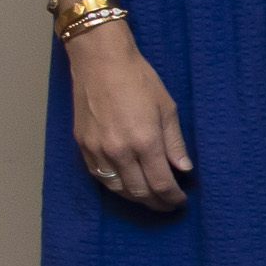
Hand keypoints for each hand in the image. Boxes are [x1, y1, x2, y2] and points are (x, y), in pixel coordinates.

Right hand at [64, 24, 191, 210]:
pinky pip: (99, 177)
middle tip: (168, 204)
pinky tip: (126, 185)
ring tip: (150, 198)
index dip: (172, 198)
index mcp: (144, 141)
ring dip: (136, 198)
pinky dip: (115, 186)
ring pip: (117, 189)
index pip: (160, 184)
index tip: (180, 201)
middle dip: (156, 203)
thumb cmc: (138, 79)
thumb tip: (183, 168)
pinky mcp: (83, 145)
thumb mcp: (167, 108)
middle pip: (139, 192)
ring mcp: (98, 150)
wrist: (100, 61)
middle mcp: (119, 151)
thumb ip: (175, 143)